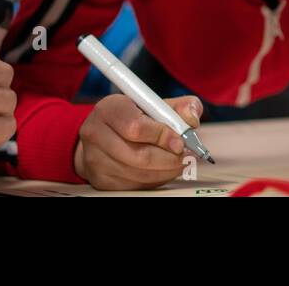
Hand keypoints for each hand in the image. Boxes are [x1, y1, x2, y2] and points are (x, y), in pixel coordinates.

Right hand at [73, 94, 203, 190]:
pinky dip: (155, 179)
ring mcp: (95, 159)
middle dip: (169, 159)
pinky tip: (163, 170)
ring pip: (138, 174)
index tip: (181, 142)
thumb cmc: (132, 116)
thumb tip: (192, 118)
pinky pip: (135, 185)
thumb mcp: (154, 104)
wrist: (103, 134)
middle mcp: (96, 133)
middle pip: (138, 156)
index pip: (136, 128)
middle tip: (187, 156)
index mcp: (109, 109)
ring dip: (166, 171)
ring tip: (179, 162)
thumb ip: (179, 107)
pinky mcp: (100, 179)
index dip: (162, 136)